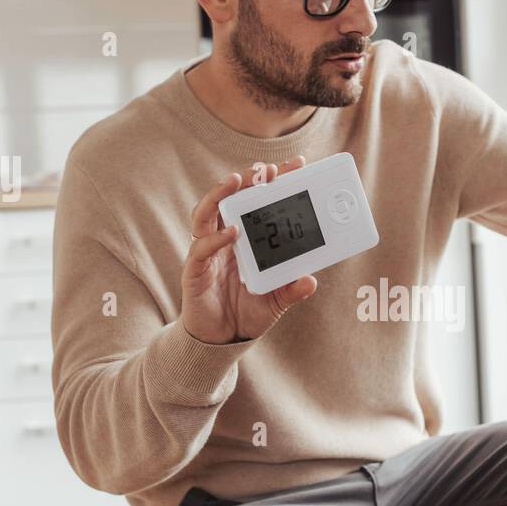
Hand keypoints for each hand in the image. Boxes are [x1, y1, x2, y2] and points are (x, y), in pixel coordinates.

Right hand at [181, 156, 317, 343]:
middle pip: (233, 199)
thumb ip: (292, 290)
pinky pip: (202, 247)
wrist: (221, 340)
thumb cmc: (247, 313)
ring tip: (238, 181)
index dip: (273, 183)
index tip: (296, 166)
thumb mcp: (277, 301)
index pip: (258, 201)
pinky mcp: (195, 269)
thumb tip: (311, 280)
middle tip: (268, 169)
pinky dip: (216, 238)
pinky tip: (232, 232)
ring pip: (207, 212)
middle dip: (249, 180)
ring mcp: (208, 251)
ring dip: (220, 194)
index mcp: (247, 239)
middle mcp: (225, 238)